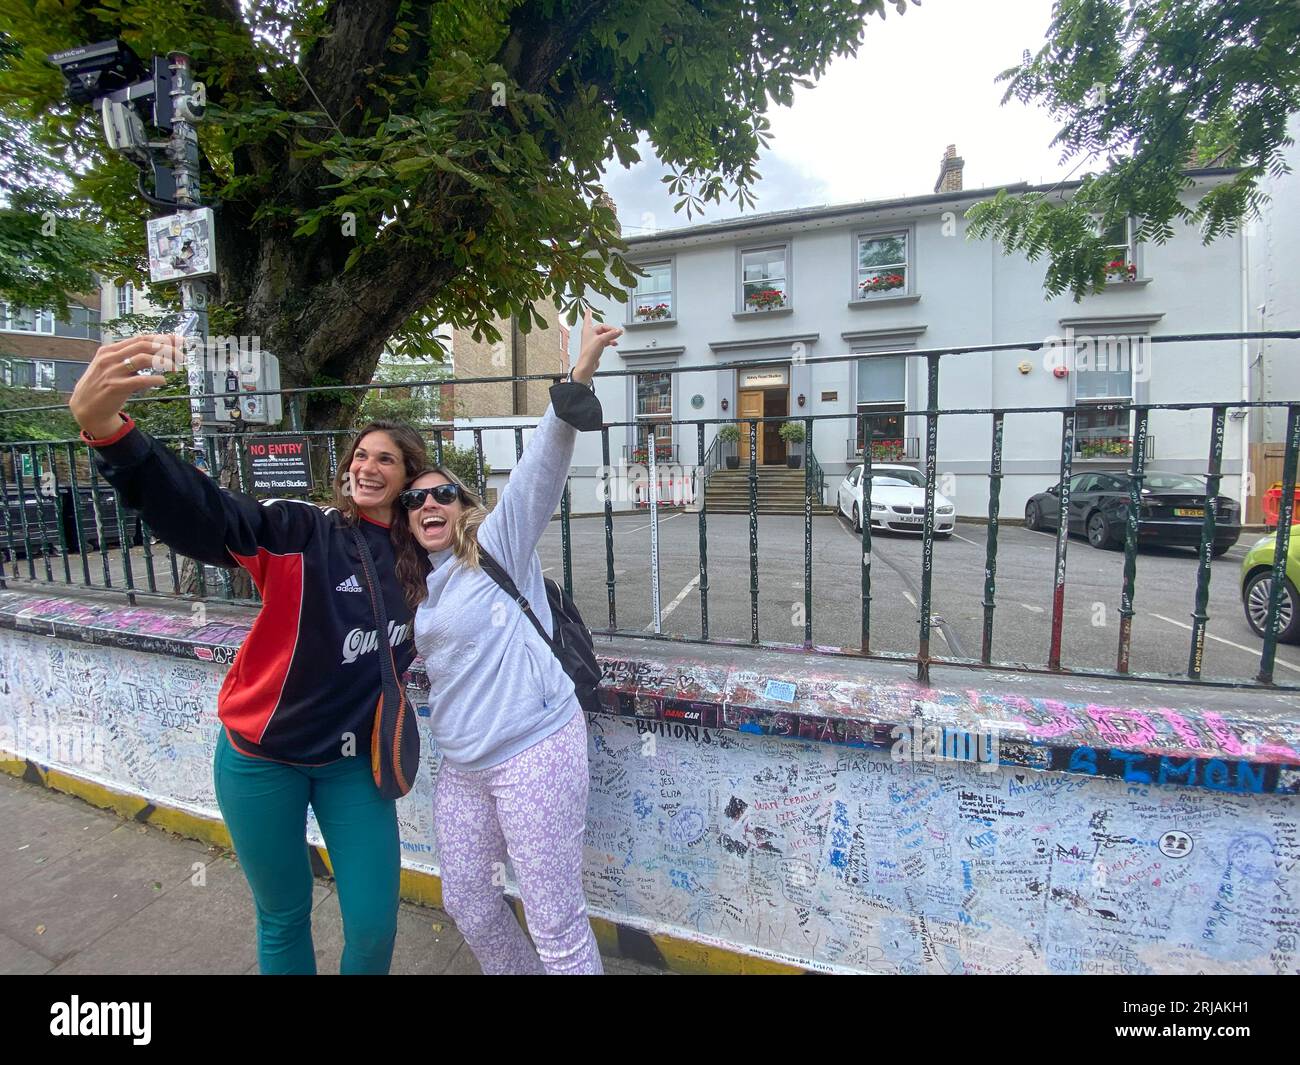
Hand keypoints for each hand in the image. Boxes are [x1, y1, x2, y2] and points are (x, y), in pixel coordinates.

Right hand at [70, 334, 185, 439]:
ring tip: (176, 367)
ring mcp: (111, 372)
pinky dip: (154, 379)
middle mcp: (109, 358)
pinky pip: (139, 380)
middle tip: (182, 355)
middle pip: (144, 345)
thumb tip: (157, 352)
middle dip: (166, 348)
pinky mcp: (115, 387)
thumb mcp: (111, 367)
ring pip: (143, 359)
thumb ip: (129, 358)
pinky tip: (163, 380)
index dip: (162, 338)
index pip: (140, 339)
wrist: (86, 408)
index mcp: (109, 350)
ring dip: (164, 362)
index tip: (179, 341)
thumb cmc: (103, 386)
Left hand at [571, 307, 620, 384]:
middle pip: (601, 328)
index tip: (588, 309)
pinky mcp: (596, 347)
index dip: (589, 313)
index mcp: (587, 329)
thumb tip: (618, 331)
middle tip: (616, 331)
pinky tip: (613, 343)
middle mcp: (589, 334)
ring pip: (604, 335)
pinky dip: (609, 341)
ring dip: (610, 336)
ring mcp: (593, 341)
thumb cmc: (589, 352)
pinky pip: (604, 341)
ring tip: (616, 338)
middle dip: (609, 330)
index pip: (588, 318)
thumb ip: (611, 334)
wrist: (587, 364)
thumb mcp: (602, 340)